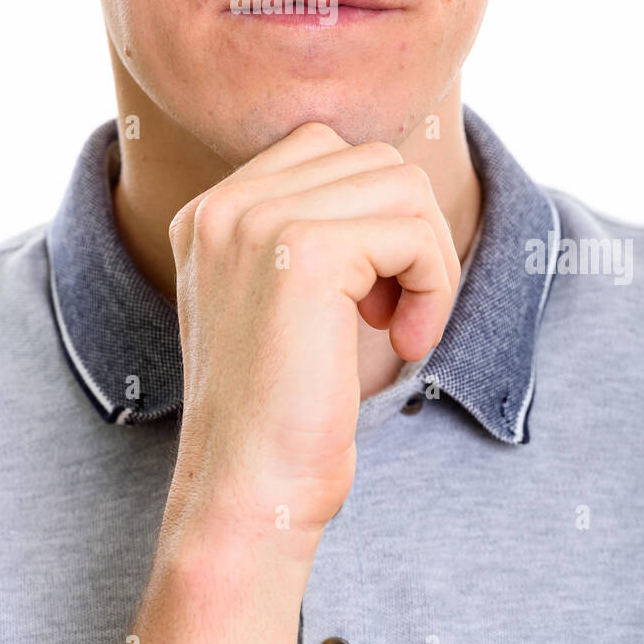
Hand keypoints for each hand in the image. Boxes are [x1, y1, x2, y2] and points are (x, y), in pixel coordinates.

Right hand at [165, 121, 460, 554]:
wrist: (247, 495)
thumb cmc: (279, 414)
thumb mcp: (277, 304)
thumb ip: (309, 234)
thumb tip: (401, 184)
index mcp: (210, 213)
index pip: (323, 149)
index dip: (371, 213)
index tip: (364, 294)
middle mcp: (223, 205)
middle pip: (371, 160)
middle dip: (407, 233)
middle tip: (391, 314)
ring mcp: (256, 221)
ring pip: (401, 186)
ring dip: (427, 259)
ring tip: (401, 327)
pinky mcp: (301, 250)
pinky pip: (412, 232)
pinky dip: (432, 287)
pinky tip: (405, 343)